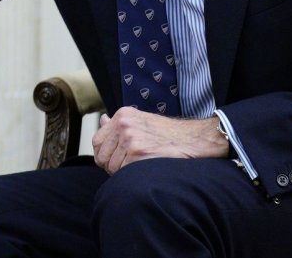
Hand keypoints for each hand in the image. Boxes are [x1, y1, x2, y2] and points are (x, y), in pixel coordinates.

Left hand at [91, 108, 227, 173]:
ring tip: (139, 168)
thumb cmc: (169, 133)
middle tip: (127, 169)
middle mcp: (123, 124)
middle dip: (111, 167)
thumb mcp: (141, 120)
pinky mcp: (139, 152)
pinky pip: (124, 172)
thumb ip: (119, 123)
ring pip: (112, 166)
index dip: (103, 156)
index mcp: (121, 115)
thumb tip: (102, 120)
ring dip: (122, 173)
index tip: (112, 162)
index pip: (96, 141)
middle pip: (102, 156)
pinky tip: (145, 170)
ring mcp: (130, 137)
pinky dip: (132, 175)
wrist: (194, 139)